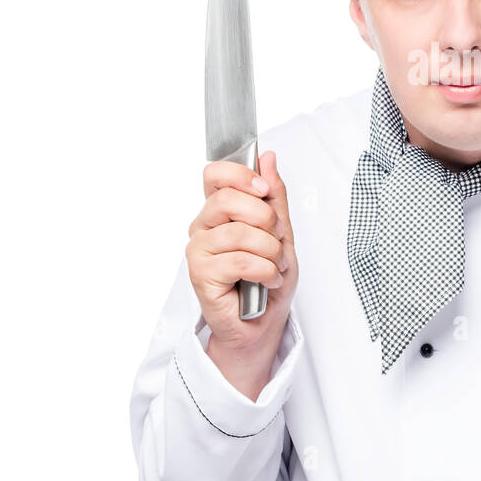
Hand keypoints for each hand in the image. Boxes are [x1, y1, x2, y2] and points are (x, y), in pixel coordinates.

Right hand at [185, 150, 298, 352]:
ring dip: (271, 251)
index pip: (215, 175)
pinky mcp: (200, 275)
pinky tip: (267, 280)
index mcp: (219, 211)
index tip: (263, 190)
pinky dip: (265, 271)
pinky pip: (239, 260)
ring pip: (239, 233)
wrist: (263, 322)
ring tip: (276, 266)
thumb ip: (274, 196)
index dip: (240, 175)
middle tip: (278, 238)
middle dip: (265, 218)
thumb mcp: (282, 232)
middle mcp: (203, 226)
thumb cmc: (268, 278)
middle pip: (227, 200)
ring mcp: (198, 250)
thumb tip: (267, 158)